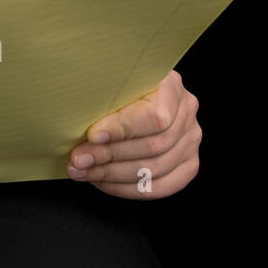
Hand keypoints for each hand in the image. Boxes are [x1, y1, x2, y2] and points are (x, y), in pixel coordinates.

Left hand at [66, 69, 200, 198]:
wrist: (135, 93)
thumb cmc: (117, 84)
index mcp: (171, 85)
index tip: (92, 135)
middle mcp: (186, 111)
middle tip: (78, 159)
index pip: (154, 115)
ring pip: (155, 169)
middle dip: (109, 156)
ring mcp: (190, 139)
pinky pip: (160, 187)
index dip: (122, 129)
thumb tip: (76, 117)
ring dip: (112, 175)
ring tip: (83, 171)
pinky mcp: (188, 164)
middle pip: (153, 145)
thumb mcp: (113, 78)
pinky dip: (127, 189)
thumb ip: (104, 94)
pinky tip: (103, 182)